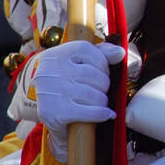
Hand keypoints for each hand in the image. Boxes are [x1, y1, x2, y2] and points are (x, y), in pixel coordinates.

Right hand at [33, 40, 125, 161]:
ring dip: (102, 100)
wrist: (45, 113)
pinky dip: (102, 113)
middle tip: (98, 89)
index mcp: (55, 55)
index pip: (86, 50)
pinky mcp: (55, 113)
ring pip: (95, 95)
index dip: (101, 62)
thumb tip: (120, 52)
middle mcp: (50, 71)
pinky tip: (106, 114)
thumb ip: (101, 53)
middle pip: (94, 75)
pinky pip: (92, 112)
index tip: (100, 71)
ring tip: (97, 102)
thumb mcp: (78, 63)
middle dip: (103, 84)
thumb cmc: (66, 83)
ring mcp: (51, 93)